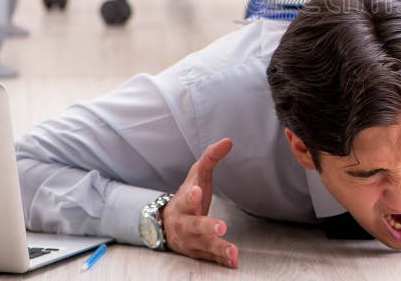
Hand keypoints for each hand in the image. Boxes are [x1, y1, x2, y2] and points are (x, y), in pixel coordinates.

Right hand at [162, 138, 237, 267]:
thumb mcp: (196, 175)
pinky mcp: (199, 252)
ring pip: (204, 246)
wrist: (166, 225)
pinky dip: (221, 260)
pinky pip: (210, 258)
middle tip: (220, 226)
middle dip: (206, 226)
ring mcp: (191, 240)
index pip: (186, 198)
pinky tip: (233, 261)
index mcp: (183, 203)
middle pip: (194, 226)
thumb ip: (211, 158)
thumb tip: (228, 140)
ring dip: (219, 248)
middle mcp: (185, 223)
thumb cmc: (187, 196)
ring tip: (233, 250)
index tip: (196, 190)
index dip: (191, 195)